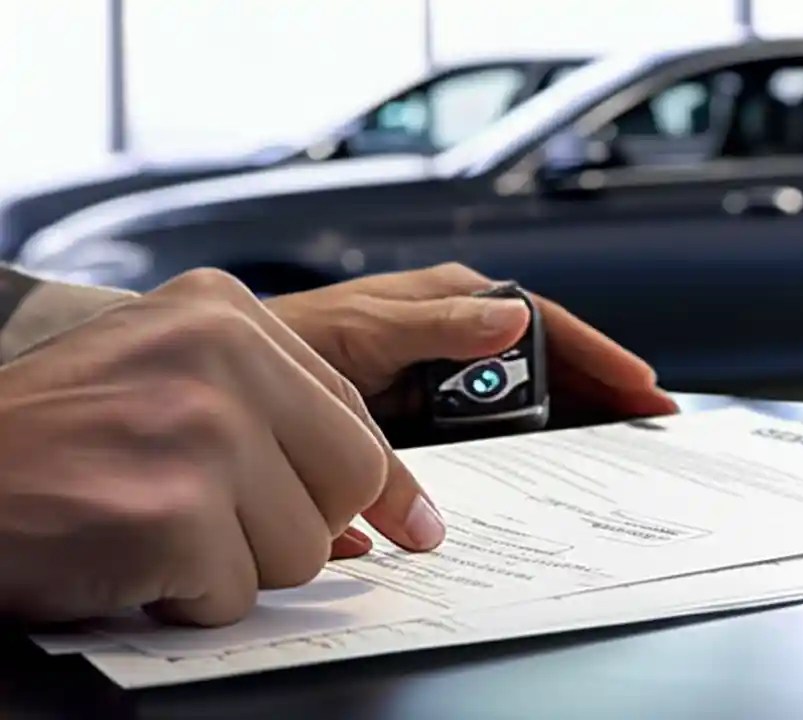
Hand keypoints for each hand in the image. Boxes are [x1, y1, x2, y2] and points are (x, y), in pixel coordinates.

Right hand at [0, 269, 444, 626]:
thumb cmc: (49, 438)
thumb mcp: (166, 379)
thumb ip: (274, 418)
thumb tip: (386, 512)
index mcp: (225, 311)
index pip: (351, 409)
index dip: (383, 479)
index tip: (414, 523)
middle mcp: (221, 352)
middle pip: (349, 478)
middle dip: (295, 526)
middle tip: (216, 522)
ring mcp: (199, 429)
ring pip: (302, 547)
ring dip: (231, 564)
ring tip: (153, 527)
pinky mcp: (172, 511)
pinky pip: (236, 594)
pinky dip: (184, 599)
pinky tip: (127, 557)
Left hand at [265, 263, 678, 422]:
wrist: (238, 379)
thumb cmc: (295, 337)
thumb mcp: (369, 328)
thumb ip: (439, 325)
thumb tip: (514, 318)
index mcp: (457, 301)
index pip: (547, 325)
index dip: (598, 356)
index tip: (641, 386)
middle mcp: (461, 337)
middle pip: (548, 365)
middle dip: (600, 392)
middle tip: (647, 425)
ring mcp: (449, 379)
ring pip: (527, 400)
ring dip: (572, 422)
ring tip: (617, 448)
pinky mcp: (431, 416)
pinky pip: (492, 432)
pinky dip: (527, 448)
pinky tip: (552, 469)